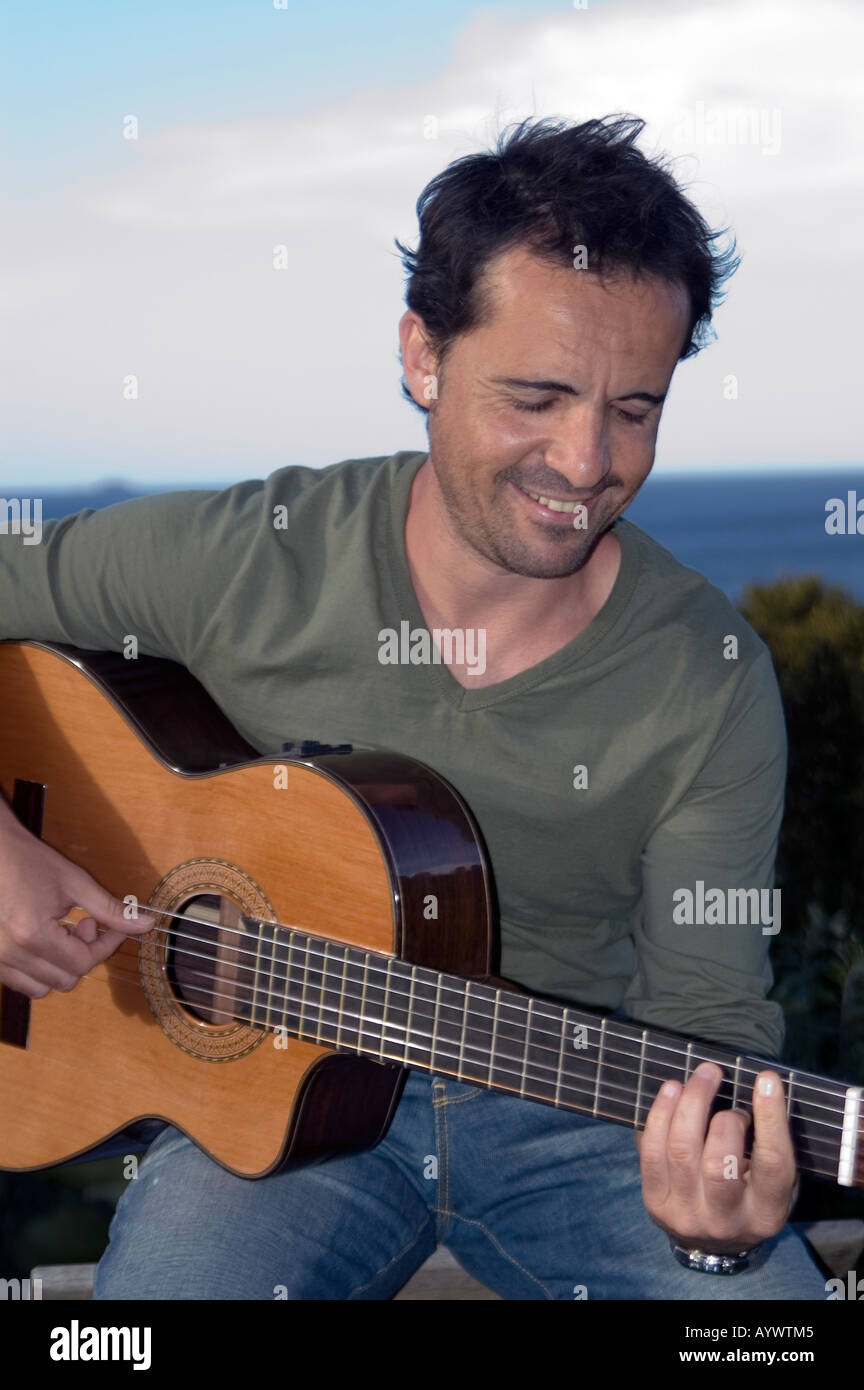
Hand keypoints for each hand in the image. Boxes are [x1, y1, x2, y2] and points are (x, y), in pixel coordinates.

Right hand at [0, 817, 154, 997]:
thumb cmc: (29, 860)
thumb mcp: (75, 882)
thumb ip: (111, 910)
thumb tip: (147, 924)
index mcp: (31, 935)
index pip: (83, 963)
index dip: (106, 946)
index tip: (113, 927)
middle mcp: (8, 954)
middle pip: (65, 980)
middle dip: (84, 955)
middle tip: (85, 924)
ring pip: (42, 988)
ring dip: (61, 967)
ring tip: (61, 932)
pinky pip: (20, 982)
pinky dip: (39, 969)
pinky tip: (43, 940)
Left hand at [636, 1061, 798, 1252]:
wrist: (715, 1244)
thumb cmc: (750, 1195)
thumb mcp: (773, 1183)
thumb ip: (769, 1144)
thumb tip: (760, 1087)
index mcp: (766, 1213)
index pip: (772, 1164)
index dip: (771, 1118)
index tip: (767, 1079)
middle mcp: (725, 1220)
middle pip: (719, 1163)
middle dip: (722, 1115)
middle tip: (723, 1083)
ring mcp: (685, 1213)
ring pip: (681, 1151)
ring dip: (688, 1104)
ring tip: (699, 1076)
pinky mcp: (655, 1203)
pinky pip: (651, 1151)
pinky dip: (660, 1115)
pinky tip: (671, 1091)